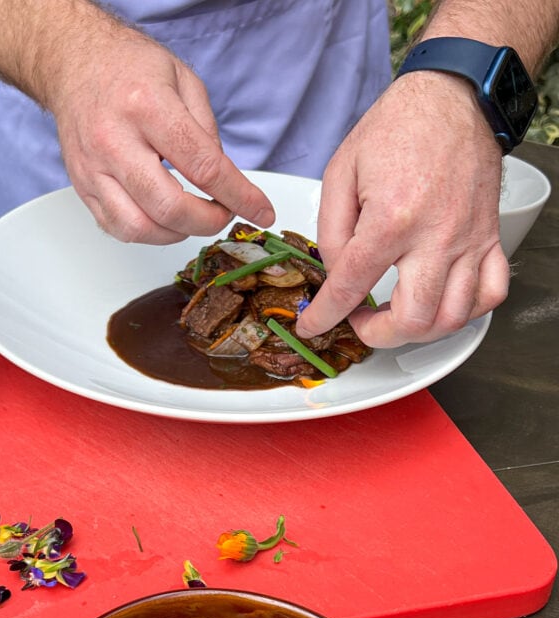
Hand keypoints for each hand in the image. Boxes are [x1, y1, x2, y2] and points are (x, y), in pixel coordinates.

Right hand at [48, 19, 274, 243]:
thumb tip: (223, 181)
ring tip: (192, 217)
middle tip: (222, 213)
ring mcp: (93, 168)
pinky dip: (148, 233)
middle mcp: (114, 140)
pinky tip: (162, 218)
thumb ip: (207, 132)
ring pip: (139, 228)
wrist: (74, 62)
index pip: (202, 166)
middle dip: (208, 221)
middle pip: (169, 207)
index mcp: (145, 106)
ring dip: (177, 233)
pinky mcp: (82, 186)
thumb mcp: (183, 80)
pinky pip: (117, 228)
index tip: (261, 211)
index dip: (239, 195)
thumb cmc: (128, 68)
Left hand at [295, 72, 509, 347]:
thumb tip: (334, 272)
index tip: (313, 326)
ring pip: (452, 318)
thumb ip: (330, 230)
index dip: (325, 316)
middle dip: (377, 335)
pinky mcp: (489, 237)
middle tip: (361, 320)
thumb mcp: (340, 171)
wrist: (454, 96)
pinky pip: (490, 293)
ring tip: (396, 316)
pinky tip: (441, 303)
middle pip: (411, 319)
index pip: (351, 287)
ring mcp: (468, 240)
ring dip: (418, 331)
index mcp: (391, 219)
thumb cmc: (398, 127)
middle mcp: (435, 236)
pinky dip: (466, 312)